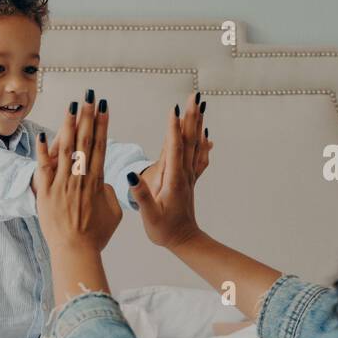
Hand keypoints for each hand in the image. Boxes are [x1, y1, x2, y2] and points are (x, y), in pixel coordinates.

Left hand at [34, 92, 121, 253]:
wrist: (75, 251)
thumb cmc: (95, 236)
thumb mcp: (112, 214)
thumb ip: (110, 193)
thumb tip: (105, 183)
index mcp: (97, 181)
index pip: (100, 146)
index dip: (102, 125)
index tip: (104, 107)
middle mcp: (80, 179)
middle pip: (85, 142)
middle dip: (88, 117)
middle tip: (90, 97)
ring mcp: (62, 185)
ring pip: (66, 150)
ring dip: (68, 126)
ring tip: (72, 107)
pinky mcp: (47, 193)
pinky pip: (43, 169)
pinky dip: (42, 152)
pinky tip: (41, 135)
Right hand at [133, 94, 210, 248]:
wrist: (184, 241)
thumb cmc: (164, 230)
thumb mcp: (150, 216)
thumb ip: (142, 196)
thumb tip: (132, 176)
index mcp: (174, 180)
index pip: (174, 149)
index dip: (173, 129)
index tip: (174, 109)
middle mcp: (184, 174)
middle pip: (189, 140)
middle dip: (190, 117)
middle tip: (194, 97)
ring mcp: (189, 176)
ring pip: (194, 144)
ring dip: (197, 124)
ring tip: (200, 106)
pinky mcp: (189, 180)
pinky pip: (197, 156)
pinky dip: (202, 143)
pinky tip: (205, 134)